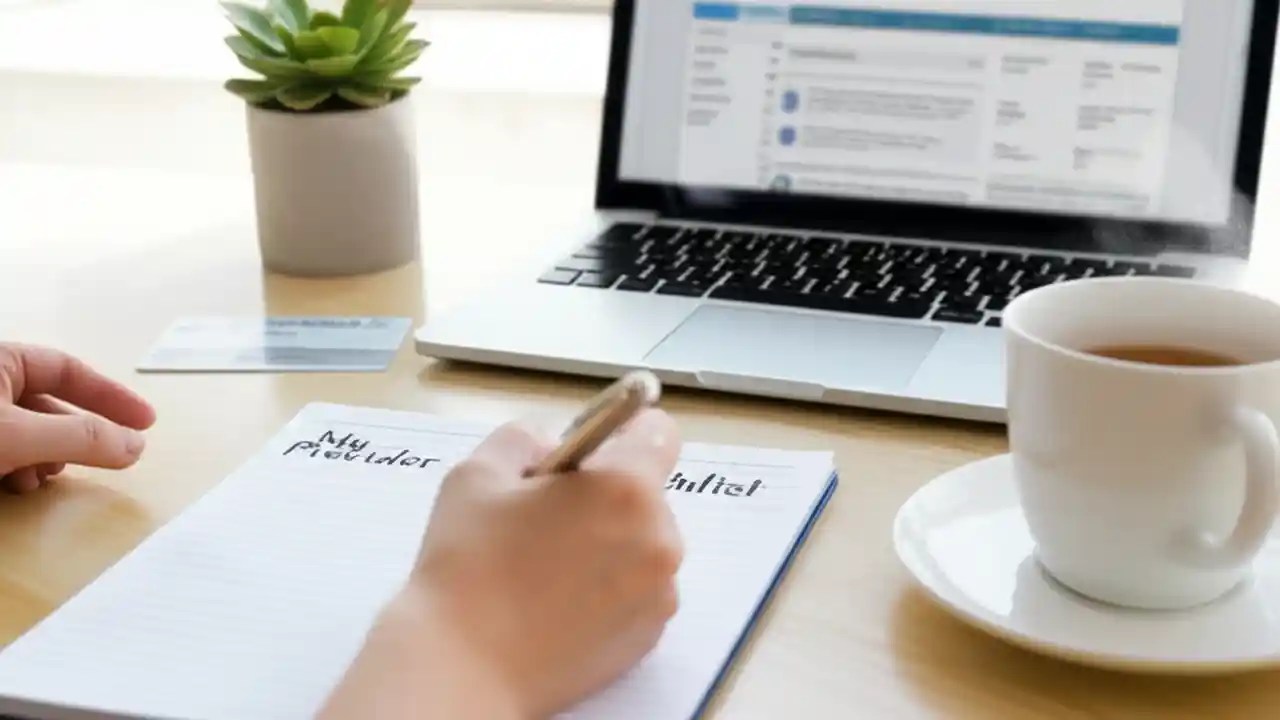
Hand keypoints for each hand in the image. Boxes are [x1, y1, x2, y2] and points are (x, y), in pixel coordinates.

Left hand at [0, 344, 155, 492]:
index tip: (144, 421)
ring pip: (28, 431)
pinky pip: (6, 450)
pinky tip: (21, 484)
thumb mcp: (18, 435)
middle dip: (78, 435)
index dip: (109, 395)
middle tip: (109, 456)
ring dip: (48, 456)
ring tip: (50, 475)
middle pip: (49, 404)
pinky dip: (21, 467)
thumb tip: (135, 445)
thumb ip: (78, 438)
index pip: (67, 369)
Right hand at [321, 409, 683, 719]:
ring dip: (610, 542)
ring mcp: (659, 593)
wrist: (462, 668)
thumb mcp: (478, 473)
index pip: (659, 433)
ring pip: (643, 543)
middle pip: (646, 493)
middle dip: (605, 495)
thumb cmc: (467, 566)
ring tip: (547, 567)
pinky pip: (639, 590)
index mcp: (626, 488)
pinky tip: (559, 601)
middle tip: (546, 518)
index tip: (589, 454)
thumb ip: (525, 437)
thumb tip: (551, 444)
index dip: (622, 434)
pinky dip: (610, 588)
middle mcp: (659, 538)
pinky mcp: (649, 636)